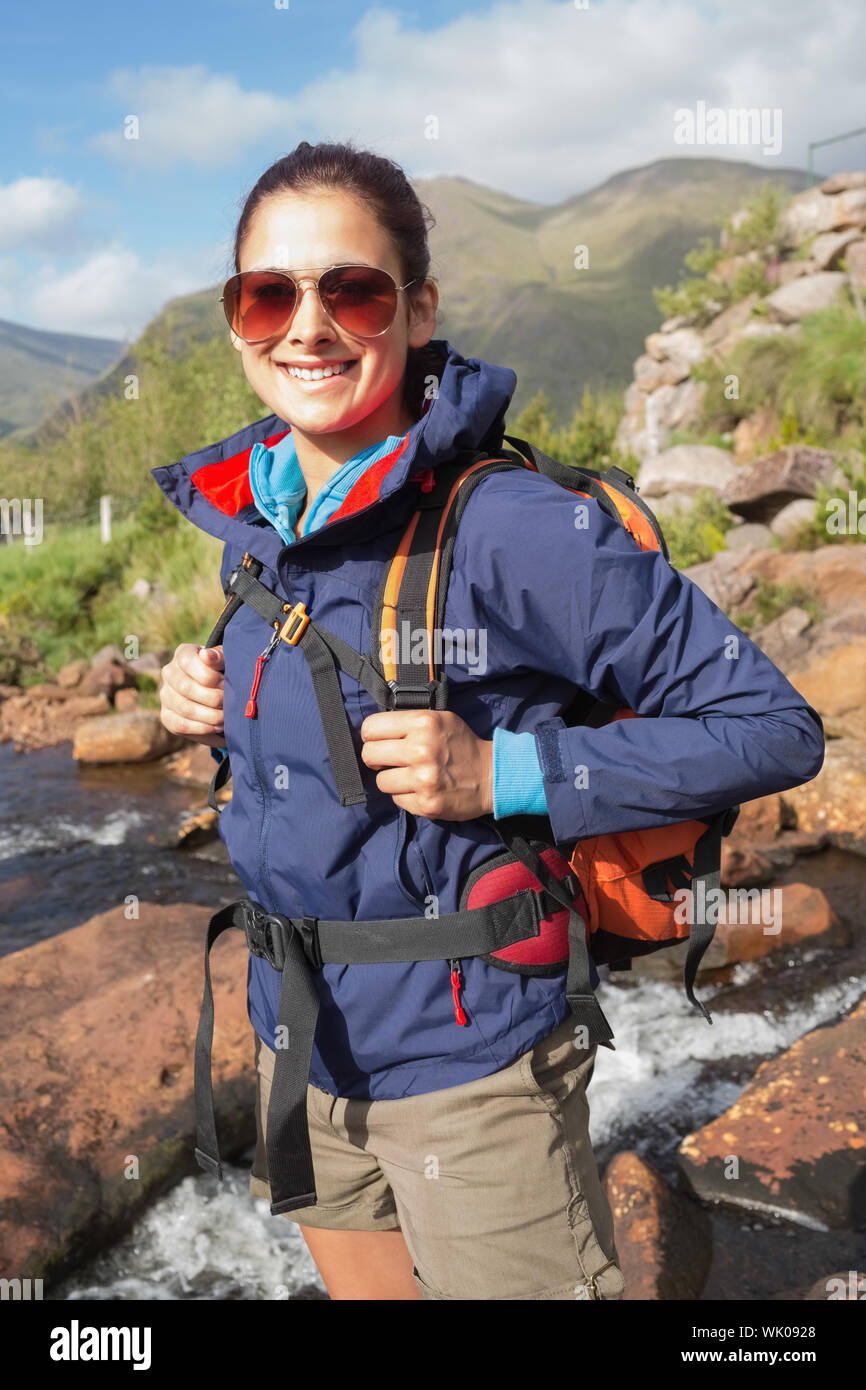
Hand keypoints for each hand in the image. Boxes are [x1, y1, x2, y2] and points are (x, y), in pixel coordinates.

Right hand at [159, 643, 225, 746]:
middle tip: (231, 703)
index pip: (188, 662)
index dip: (210, 675)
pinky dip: (204, 729)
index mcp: (183, 654)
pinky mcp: (167, 717)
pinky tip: (219, 727)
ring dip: (211, 716)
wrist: (219, 692)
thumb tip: (207, 655)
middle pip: (186, 688)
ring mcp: (166, 696)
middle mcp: (169, 673)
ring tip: (228, 717)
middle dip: (214, 698)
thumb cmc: (224, 672)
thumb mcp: (226, 661)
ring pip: (185, 709)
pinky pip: (182, 725)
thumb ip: (220, 656)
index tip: (227, 684)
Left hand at [360, 709, 493, 820]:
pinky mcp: (426, 803)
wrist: (492, 776)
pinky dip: (405, 795)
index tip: (379, 741)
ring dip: (392, 779)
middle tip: (391, 761)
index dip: (371, 736)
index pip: (371, 727)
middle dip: (377, 759)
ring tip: (411, 776)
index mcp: (423, 723)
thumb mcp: (440, 719)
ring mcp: (423, 779)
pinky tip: (422, 789)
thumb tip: (373, 732)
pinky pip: (396, 799)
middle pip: (369, 755)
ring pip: (381, 781)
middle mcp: (421, 749)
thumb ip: (408, 722)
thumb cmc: (462, 745)